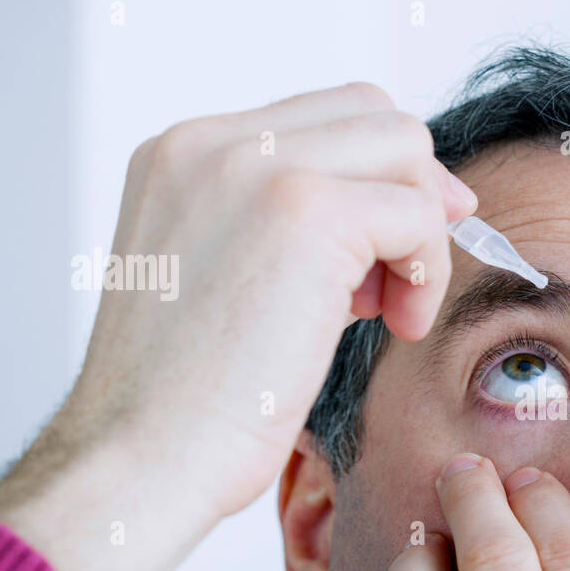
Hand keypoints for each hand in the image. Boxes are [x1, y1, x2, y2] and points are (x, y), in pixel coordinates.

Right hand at [0, 83, 476, 570]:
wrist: (142, 458)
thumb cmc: (185, 401)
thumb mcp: (226, 280)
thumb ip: (288, 229)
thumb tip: (395, 209)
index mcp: (182, 155)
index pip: (320, 117)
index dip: (376, 177)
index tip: (390, 250)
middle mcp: (210, 142)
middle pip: (371, 113)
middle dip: (409, 192)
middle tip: (400, 280)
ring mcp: (256, 166)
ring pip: (404, 148)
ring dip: (420, 230)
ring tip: (390, 311)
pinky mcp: (308, 210)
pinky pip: (419, 214)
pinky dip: (427, 272)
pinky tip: (397, 327)